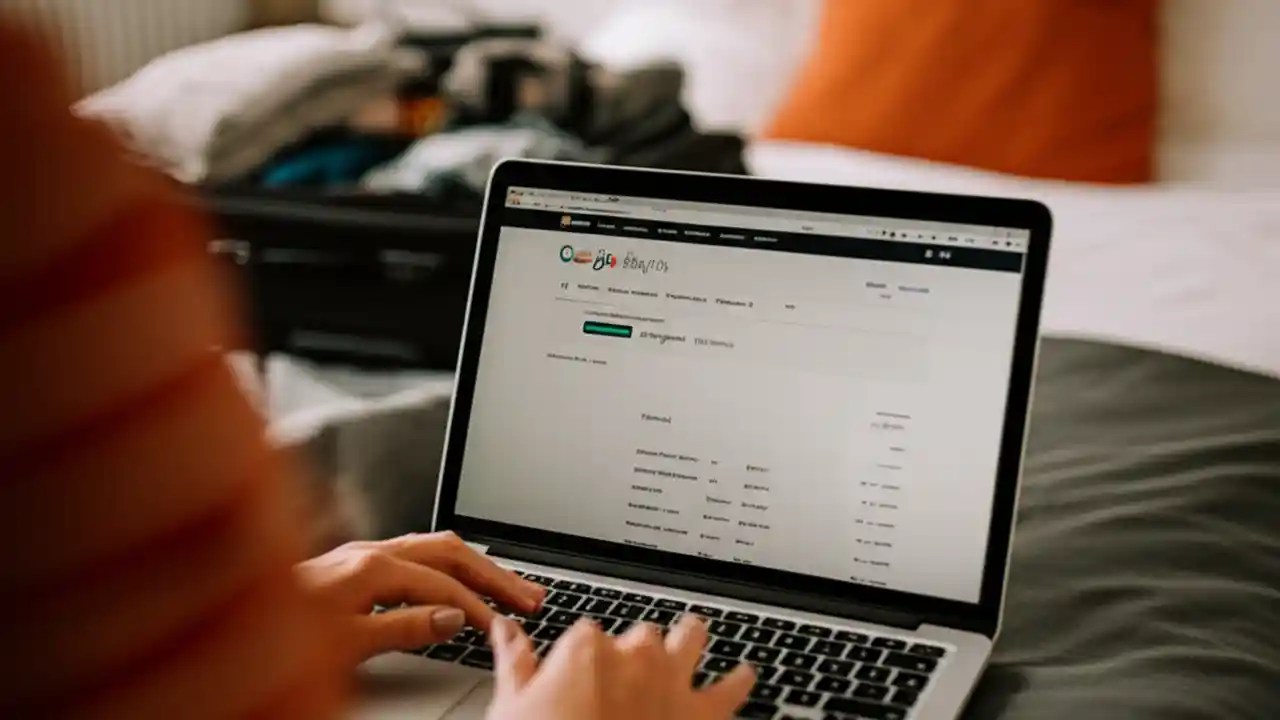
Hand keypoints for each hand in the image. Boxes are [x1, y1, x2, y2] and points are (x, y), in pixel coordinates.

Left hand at [295, 532, 544, 660]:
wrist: (230, 616)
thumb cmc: (279, 633)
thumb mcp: (346, 641)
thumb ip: (404, 627)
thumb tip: (453, 617)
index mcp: (372, 566)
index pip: (443, 583)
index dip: (477, 607)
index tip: (501, 627)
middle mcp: (371, 550)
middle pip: (452, 551)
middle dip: (495, 574)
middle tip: (530, 596)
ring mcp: (364, 551)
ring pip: (437, 546)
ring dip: (477, 566)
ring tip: (508, 585)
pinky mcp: (357, 560)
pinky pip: (418, 551)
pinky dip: (449, 564)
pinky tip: (458, 576)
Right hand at [485, 615, 754, 719]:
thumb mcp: (512, 708)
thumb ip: (515, 662)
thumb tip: (504, 630)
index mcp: (586, 648)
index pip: (587, 635)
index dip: (585, 656)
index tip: (580, 673)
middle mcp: (635, 655)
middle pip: (641, 636)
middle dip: (640, 647)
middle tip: (634, 665)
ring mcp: (673, 681)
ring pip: (691, 639)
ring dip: (692, 636)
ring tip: (695, 631)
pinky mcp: (704, 714)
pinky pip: (732, 688)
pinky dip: (741, 680)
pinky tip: (746, 675)